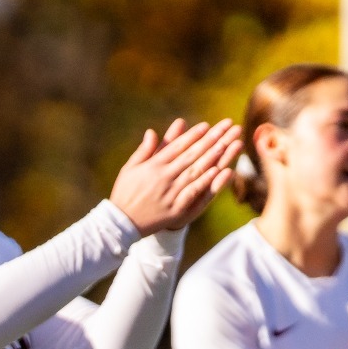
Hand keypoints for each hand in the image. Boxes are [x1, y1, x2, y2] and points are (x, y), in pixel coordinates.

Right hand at [108, 118, 242, 233]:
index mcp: (152, 166)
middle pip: (191, 155)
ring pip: (195, 171)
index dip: (192, 136)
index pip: (176, 147)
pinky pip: (194, 193)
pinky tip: (218, 171)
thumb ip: (144, 150)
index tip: (206, 125)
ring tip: (226, 144)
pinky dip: (206, 181)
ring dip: (213, 157)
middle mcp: (163, 177)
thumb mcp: (130, 168)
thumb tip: (152, 131)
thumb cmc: (125, 192)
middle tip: (225, 128)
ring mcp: (170, 193)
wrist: (121, 223)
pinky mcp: (176, 209)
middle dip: (210, 140)